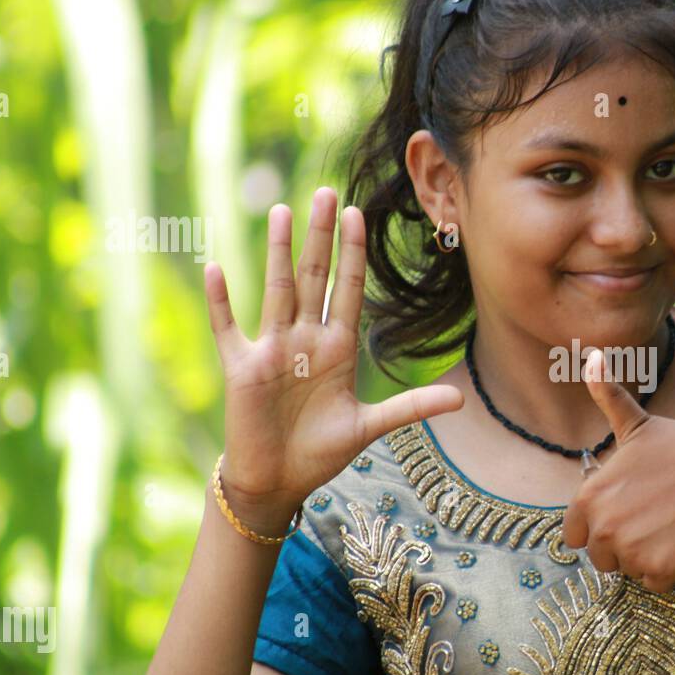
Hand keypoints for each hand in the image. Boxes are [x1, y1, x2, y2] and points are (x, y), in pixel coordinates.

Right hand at [203, 187, 462, 535]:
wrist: (279, 481)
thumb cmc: (320, 451)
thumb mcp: (369, 426)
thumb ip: (410, 407)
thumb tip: (459, 399)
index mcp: (337, 348)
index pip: (348, 290)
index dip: (353, 254)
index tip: (357, 215)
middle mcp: (305, 339)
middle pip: (313, 277)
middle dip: (320, 237)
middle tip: (325, 192)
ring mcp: (273, 349)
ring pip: (276, 289)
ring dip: (277, 252)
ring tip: (281, 212)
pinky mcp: (242, 368)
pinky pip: (228, 328)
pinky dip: (221, 302)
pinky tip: (214, 268)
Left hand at [561, 350, 674, 592]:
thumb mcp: (637, 424)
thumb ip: (607, 397)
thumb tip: (591, 356)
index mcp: (587, 497)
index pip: (573, 535)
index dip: (599, 525)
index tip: (627, 511)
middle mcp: (601, 527)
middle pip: (600, 557)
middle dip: (623, 544)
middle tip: (654, 517)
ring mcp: (629, 551)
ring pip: (627, 570)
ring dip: (645, 556)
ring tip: (669, 525)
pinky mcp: (658, 571)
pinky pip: (653, 582)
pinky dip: (669, 569)